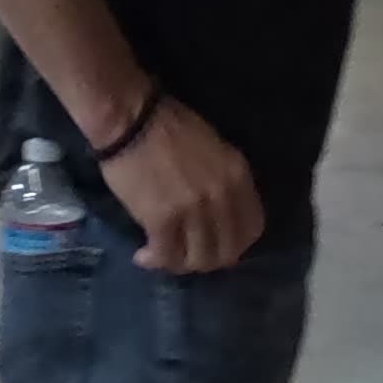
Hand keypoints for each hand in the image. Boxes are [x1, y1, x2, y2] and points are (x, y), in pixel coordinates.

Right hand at [98, 95, 263, 273]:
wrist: (130, 118)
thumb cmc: (166, 125)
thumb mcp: (214, 149)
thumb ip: (222, 181)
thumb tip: (216, 210)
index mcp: (238, 178)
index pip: (252, 228)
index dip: (235, 245)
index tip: (217, 245)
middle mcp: (222, 198)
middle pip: (227, 250)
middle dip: (208, 260)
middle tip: (188, 258)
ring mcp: (193, 210)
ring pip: (198, 257)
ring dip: (181, 264)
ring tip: (163, 258)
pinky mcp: (161, 218)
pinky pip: (167, 253)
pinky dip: (155, 260)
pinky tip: (144, 257)